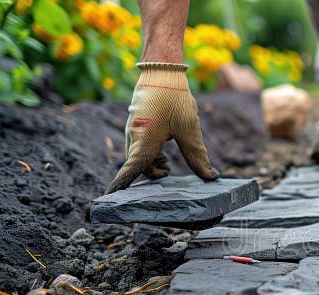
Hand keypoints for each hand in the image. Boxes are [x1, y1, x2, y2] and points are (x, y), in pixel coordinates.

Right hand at [105, 62, 219, 193]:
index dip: (120, 186)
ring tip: (170, 162)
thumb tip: (210, 177)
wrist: (162, 71)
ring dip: (154, 164)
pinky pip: (141, 148)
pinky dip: (152, 154)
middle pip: (139, 168)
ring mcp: (133, 132)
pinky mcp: (137, 127)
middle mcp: (133, 139)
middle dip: (153, 175)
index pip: (130, 170)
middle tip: (170, 172)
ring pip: (140, 159)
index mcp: (144, 142)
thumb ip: (198, 156)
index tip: (107, 200)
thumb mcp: (190, 130)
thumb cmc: (175, 100)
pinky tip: (166, 149)